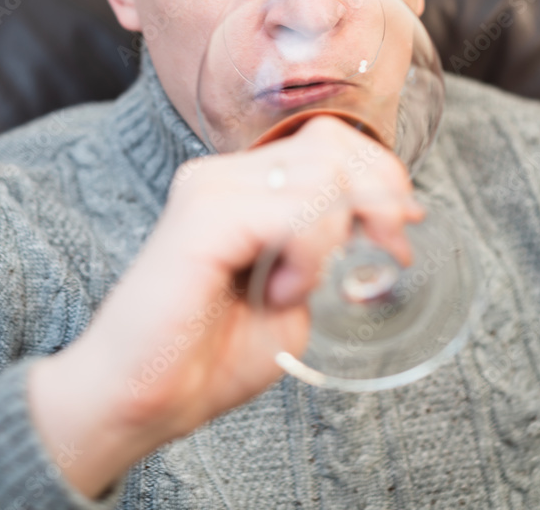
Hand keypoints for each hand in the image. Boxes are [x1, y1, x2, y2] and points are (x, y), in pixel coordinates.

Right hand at [28, 115, 422, 497]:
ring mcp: (211, 189)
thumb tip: (378, 230)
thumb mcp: (292, 299)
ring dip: (334, 232)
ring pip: (319, 172)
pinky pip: (291, 208)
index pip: (328, 140)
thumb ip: (325, 256)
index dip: (379, 173)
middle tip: (390, 247)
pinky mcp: (203, 217)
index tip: (405, 225)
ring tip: (302, 287)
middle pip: (330, 142)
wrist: (135, 399)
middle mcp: (223, 174)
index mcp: (242, 186)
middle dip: (379, 192)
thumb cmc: (206, 355)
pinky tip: (283, 291)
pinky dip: (307, 250)